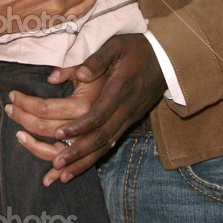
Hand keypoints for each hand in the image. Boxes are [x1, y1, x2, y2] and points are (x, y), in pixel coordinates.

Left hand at [6, 34, 166, 182]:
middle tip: (56, 163)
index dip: (79, 125)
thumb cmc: (136, 49)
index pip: (98, 113)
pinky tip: (78, 169)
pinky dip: (93, 159)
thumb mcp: (116, 46)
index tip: (58, 133)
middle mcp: (124, 110)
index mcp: (119, 90)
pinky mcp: (128, 123)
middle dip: (77, 151)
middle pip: (101, 136)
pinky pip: (110, 144)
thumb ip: (96, 60)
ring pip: (106, 145)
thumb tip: (79, 74)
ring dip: (84, 161)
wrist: (166, 60)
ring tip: (62, 175)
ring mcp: (128, 119)